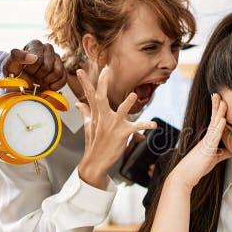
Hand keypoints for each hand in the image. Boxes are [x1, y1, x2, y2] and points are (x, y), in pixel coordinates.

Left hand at [3, 40, 66, 91]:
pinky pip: (63, 79)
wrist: (21, 81)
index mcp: (35, 44)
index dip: (31, 69)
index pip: (38, 59)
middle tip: (32, 75)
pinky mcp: (63, 69)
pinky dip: (54, 86)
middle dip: (38, 75)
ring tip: (39, 79)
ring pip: (57, 72)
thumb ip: (16, 57)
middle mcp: (48, 48)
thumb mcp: (9, 64)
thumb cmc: (15, 71)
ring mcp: (57, 58)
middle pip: (47, 66)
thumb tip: (33, 57)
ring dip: (46, 80)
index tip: (25, 70)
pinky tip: (46, 84)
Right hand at [75, 67, 157, 188]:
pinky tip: (154, 125)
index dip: (85, 82)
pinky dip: (145, 126)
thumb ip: (86, 113)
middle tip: (106, 70)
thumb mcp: (89, 126)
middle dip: (103, 84)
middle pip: (101, 98)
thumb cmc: (94, 142)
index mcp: (96, 114)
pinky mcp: (122, 134)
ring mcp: (112, 126)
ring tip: (133, 95)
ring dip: (127, 104)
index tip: (80, 69)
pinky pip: (136, 128)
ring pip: (120, 112)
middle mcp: (103, 118)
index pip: (89, 95)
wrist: (96, 162)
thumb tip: (78, 104)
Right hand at [169, 93, 231, 188]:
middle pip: (213, 118)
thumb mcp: (215, 159)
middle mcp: (206, 138)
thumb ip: (224, 153)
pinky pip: (213, 136)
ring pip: (213, 124)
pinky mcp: (206, 149)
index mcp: (208, 139)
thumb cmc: (198, 167)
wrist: (185, 176)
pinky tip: (223, 119)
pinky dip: (219, 127)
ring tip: (222, 100)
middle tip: (218, 93)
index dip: (217, 111)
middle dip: (216, 106)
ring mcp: (205, 142)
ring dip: (218, 112)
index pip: (214, 122)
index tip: (220, 100)